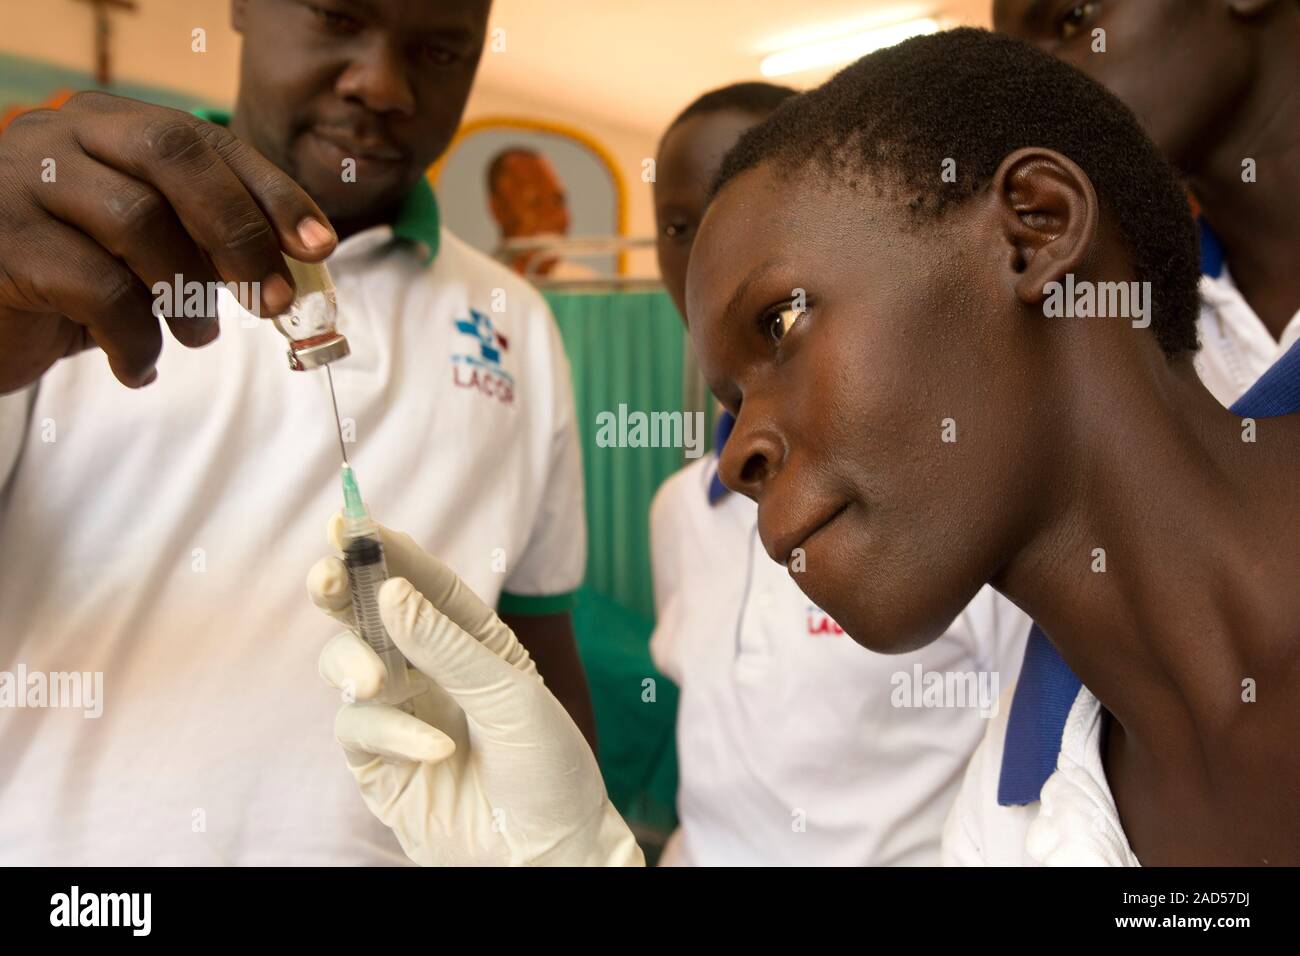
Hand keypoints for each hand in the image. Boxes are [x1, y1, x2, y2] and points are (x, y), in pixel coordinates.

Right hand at [0, 92, 336, 393]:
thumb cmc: (74, 285)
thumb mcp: (149, 255)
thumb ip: (206, 241)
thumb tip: (301, 262)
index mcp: (108, 125)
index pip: (206, 142)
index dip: (272, 193)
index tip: (320, 245)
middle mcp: (61, 136)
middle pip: (172, 156)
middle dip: (238, 229)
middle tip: (271, 299)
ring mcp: (20, 182)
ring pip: (136, 218)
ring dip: (187, 291)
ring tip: (196, 335)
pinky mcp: (0, 244)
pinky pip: (95, 288)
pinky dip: (135, 339)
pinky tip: (139, 367)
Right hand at [307, 515, 643, 866]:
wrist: (547, 850)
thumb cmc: (548, 765)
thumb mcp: (509, 694)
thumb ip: (445, 644)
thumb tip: (387, 591)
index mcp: (471, 640)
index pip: (421, 582)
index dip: (385, 550)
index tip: (349, 522)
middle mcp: (429, 669)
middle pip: (366, 615)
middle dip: (341, 590)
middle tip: (325, 576)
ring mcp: (400, 713)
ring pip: (346, 664)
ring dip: (354, 663)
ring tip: (381, 681)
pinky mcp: (379, 763)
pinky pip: (357, 728)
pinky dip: (389, 732)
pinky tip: (434, 750)